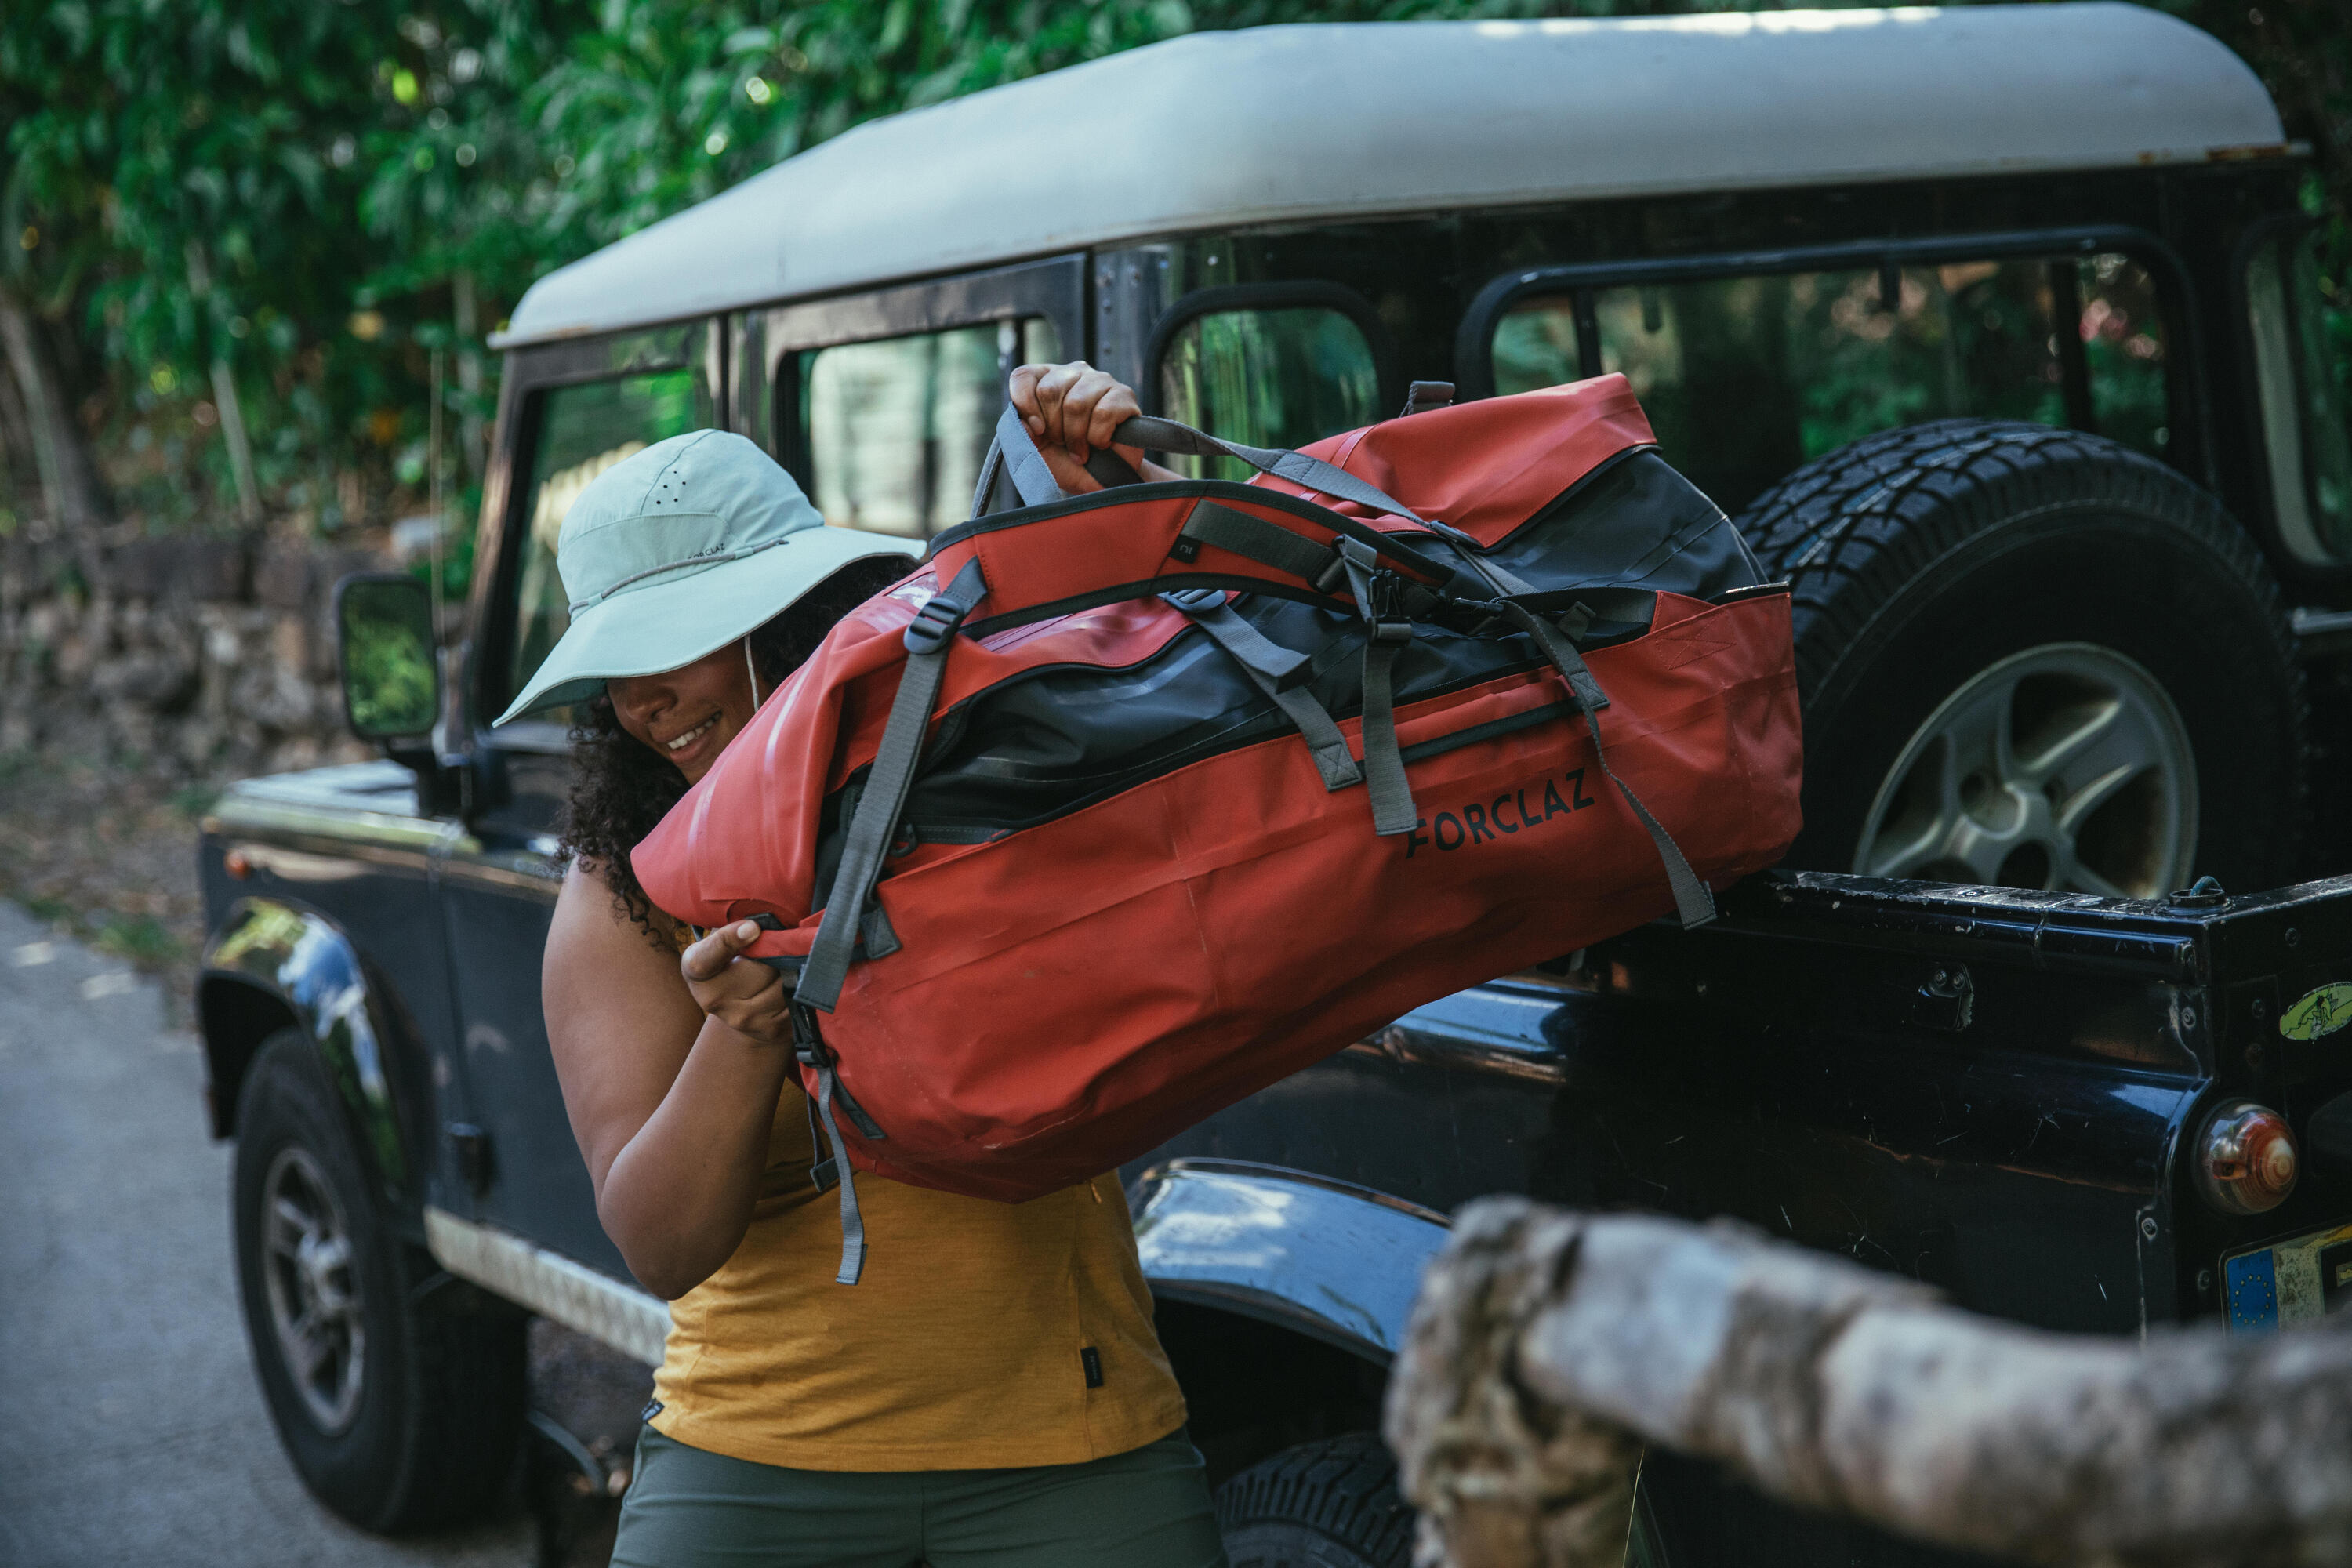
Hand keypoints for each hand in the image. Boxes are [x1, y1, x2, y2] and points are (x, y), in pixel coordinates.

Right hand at [680, 921, 792, 1046]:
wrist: (738, 1010)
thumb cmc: (730, 962)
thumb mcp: (719, 940)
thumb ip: (732, 927)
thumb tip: (757, 926)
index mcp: (696, 969)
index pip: (706, 957)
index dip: (730, 939)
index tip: (753, 927)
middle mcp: (714, 1000)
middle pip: (763, 967)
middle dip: (776, 954)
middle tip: (774, 949)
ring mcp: (742, 1019)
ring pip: (784, 984)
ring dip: (791, 972)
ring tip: (781, 968)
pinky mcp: (769, 1030)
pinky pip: (797, 1000)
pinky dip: (799, 989)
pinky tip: (788, 987)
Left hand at [1008, 361, 1172, 493]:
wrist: (1100, 481)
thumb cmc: (1066, 461)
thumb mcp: (1035, 449)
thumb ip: (1021, 433)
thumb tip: (1026, 421)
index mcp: (1046, 379)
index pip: (1023, 376)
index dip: (1025, 405)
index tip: (1038, 431)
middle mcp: (1073, 373)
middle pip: (1049, 391)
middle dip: (1053, 427)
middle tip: (1064, 443)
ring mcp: (1100, 381)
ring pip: (1076, 404)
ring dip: (1076, 436)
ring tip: (1081, 449)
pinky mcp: (1124, 395)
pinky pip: (1103, 413)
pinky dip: (1098, 437)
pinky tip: (1101, 444)